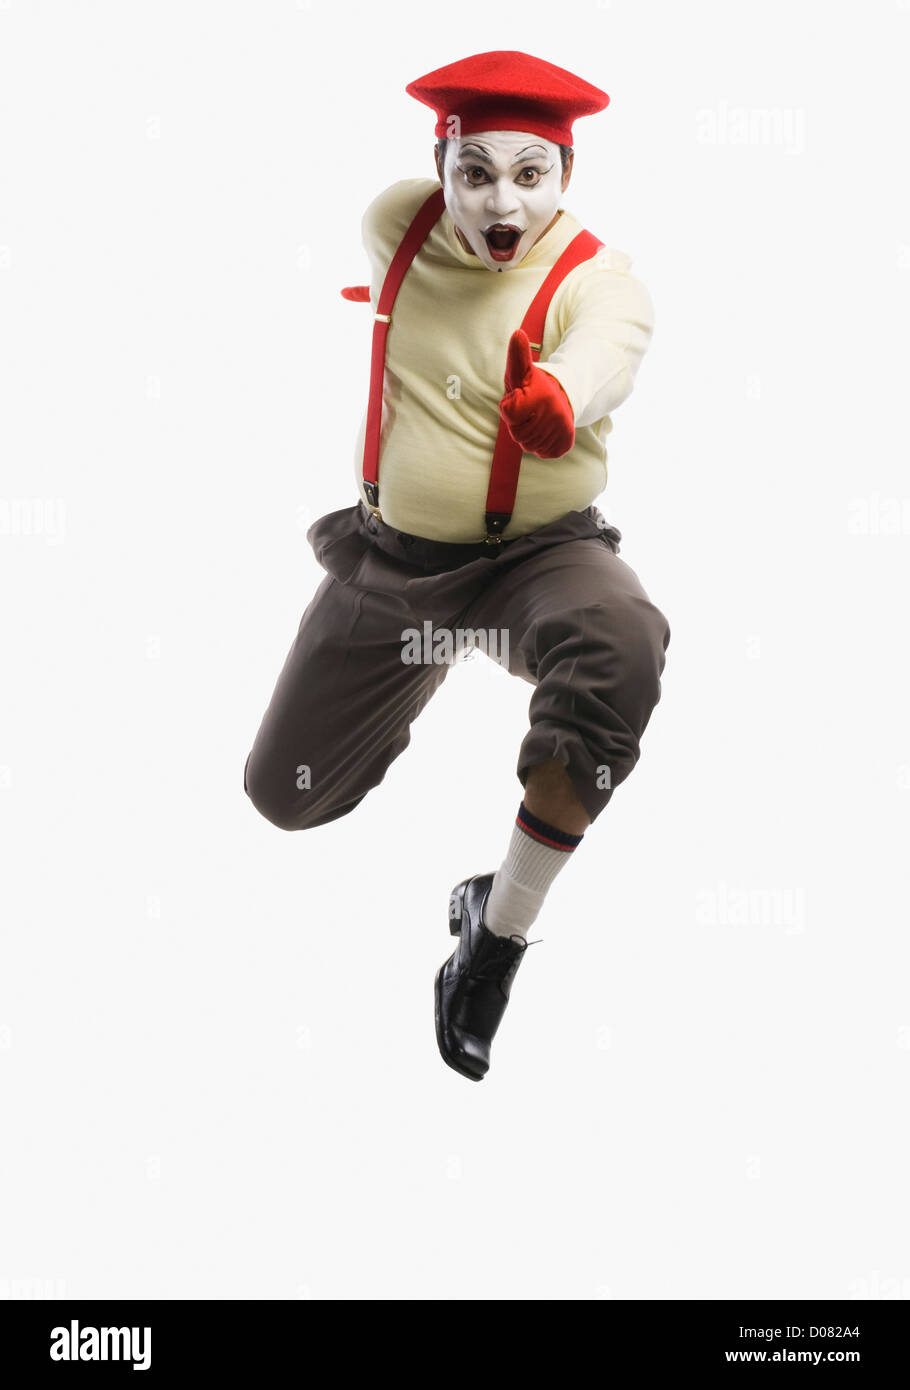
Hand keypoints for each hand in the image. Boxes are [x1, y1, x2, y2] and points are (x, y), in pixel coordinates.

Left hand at [498, 329, 574, 458]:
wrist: (565, 397)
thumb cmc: (535, 385)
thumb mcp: (523, 371)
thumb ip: (517, 355)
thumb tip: (517, 333)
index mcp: (541, 397)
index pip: (508, 413)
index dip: (510, 406)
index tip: (520, 398)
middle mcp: (554, 416)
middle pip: (516, 433)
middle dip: (518, 424)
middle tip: (529, 412)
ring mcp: (561, 432)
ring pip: (528, 446)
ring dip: (528, 436)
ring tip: (537, 421)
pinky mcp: (564, 445)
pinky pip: (541, 453)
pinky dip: (540, 445)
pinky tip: (546, 432)